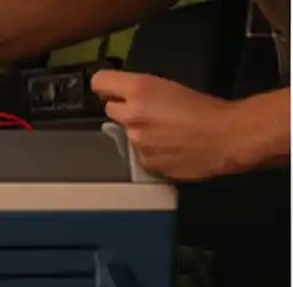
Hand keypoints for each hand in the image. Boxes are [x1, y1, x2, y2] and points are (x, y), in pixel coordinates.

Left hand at [92, 70, 255, 180]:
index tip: (111, 89)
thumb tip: (122, 95)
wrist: (228, 137)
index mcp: (139, 89)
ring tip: (165, 132)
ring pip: (126, 134)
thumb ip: (140, 91)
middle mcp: (131, 115)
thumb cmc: (206, 108)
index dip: (105, 86)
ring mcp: (136, 142)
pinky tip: (170, 148)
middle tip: (147, 111)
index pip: (99, 82)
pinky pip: (139, 154)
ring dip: (138, 132)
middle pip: (110, 110)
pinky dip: (150, 151)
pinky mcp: (144, 163)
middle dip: (124, 110)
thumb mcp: (170, 86)